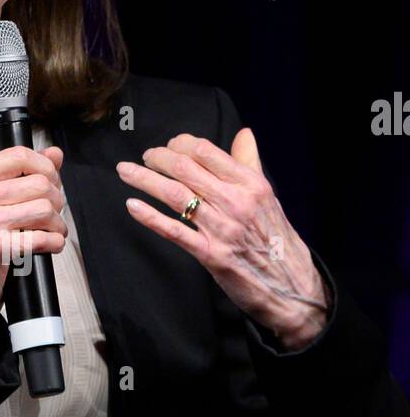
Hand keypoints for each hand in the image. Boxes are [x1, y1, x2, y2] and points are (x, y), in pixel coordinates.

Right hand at [0, 145, 67, 333]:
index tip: (52, 181)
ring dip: (56, 223)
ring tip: (51, 230)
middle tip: (51, 212)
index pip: (19, 155)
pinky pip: (42, 236)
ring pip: (45, 208)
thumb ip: (22, 174)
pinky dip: (54, 242)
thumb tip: (55, 154)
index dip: (45, 166)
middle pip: (38, 183)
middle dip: (56, 199)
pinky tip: (50, 244)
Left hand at [116, 127, 331, 350]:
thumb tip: (244, 133)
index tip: (169, 146)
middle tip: (145, 157)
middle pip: (185, 169)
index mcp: (250, 183)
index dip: (180, 144)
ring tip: (126, 171)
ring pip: (175, 196)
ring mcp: (221, 228)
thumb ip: (250, 163)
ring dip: (145, 180)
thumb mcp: (267, 195)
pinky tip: (133, 205)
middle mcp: (235, 202)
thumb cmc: (276, 237)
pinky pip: (174, 231)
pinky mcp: (210, 254)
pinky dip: (150, 216)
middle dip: (158, 158)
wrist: (290, 283)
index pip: (206, 151)